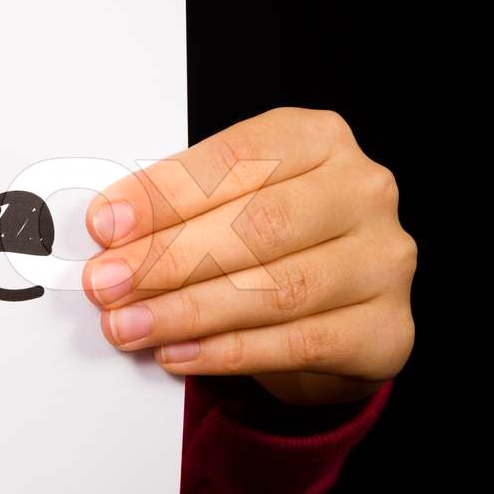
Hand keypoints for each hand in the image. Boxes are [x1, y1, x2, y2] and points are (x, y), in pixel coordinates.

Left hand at [82, 107, 414, 405]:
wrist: (333, 310)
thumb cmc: (268, 240)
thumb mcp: (223, 202)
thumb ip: (175, 208)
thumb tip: (107, 230)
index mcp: (317, 140)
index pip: (235, 158)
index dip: (164, 194)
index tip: (106, 226)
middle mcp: (361, 191)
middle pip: (257, 225)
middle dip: (168, 259)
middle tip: (107, 284)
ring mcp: (383, 261)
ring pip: (276, 290)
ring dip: (187, 312)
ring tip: (129, 325)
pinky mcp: (387, 329)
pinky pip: (298, 344)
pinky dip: (227, 352)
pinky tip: (177, 353)